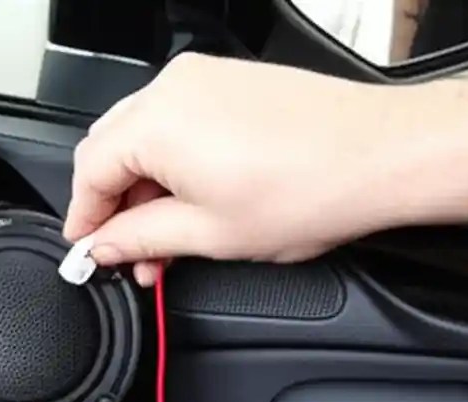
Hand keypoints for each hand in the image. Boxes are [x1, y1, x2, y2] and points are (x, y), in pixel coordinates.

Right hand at [64, 52, 407, 285]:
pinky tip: (197, 202)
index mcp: (155, 123)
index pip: (89, 172)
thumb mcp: (210, 234)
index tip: (89, 252)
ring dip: (146, 188)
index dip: (85, 221)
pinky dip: (176, 164)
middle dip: (115, 207)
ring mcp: (204, 81)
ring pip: (146, 137)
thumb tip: (105, 245)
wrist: (382, 155)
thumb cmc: (312, 187)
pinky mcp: (231, 84)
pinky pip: (181, 123)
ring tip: (171, 239)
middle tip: (132, 256)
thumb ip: (142, 239)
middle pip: (111, 150)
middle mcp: (173, 89)